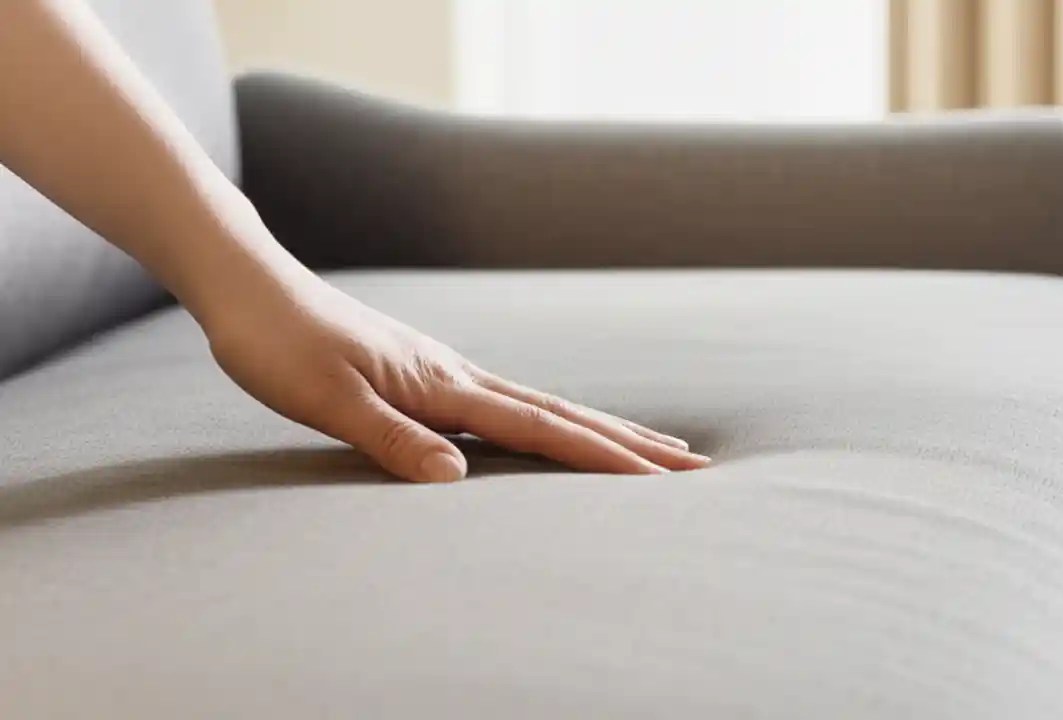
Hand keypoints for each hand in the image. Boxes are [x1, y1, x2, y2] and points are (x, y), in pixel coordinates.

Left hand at [202, 271, 710, 482]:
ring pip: (543, 405)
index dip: (602, 455)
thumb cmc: (278, 344)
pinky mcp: (427, 373)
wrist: (250, 287)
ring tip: (649, 445)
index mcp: (443, 385)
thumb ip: (391, 441)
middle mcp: (457, 375)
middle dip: (629, 442)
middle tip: (693, 462)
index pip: (539, 428)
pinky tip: (553, 428)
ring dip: (601, 428)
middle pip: (562, 412)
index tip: (661, 475)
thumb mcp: (325, 400)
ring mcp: (446, 371)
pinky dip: (553, 421)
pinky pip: (510, 404)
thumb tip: (457, 482)